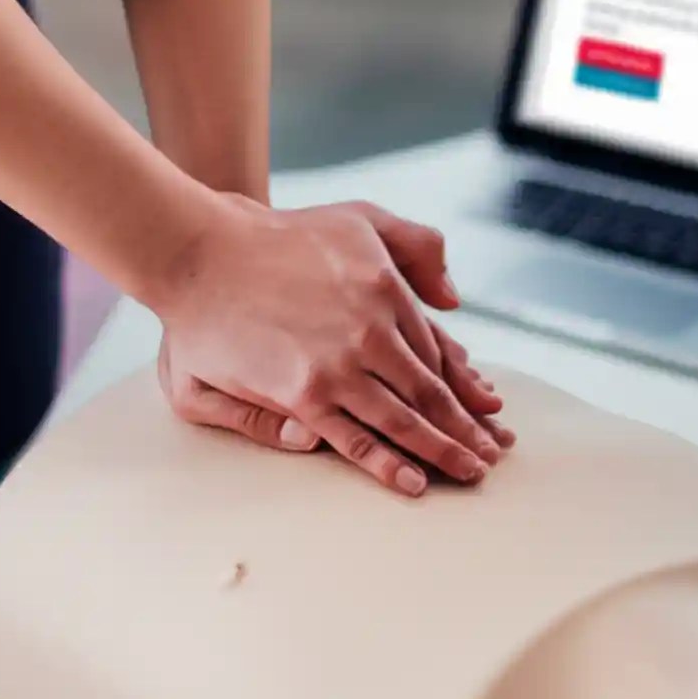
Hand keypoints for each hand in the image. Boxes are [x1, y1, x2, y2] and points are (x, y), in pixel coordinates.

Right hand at [155, 194, 508, 495]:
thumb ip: (415, 246)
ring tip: (471, 473)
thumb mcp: (358, 217)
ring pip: (404, 420)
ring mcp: (338, 367)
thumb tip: (453, 301)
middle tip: (494, 455)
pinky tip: (415, 481)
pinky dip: (388, 462)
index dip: (468, 387)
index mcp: (388, 292)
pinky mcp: (302, 394)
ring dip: (442, 451)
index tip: (491, 410)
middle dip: (468, 428)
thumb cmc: (280, 236)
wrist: (203, 253)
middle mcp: (372, 332)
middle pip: (433, 392)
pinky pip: (354, 437)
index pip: (439, 352)